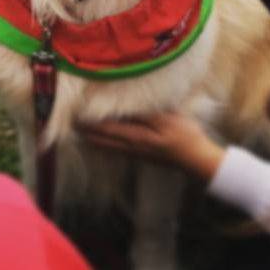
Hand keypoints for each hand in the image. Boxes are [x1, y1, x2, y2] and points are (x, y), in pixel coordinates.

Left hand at [79, 112, 225, 181]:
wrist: (197, 160)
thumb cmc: (184, 136)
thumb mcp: (166, 119)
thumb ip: (144, 114)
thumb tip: (123, 110)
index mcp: (138, 137)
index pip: (108, 129)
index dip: (91, 123)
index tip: (76, 116)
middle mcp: (134, 147)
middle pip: (105, 140)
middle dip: (88, 133)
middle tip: (73, 126)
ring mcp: (138, 154)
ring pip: (110, 147)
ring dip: (95, 141)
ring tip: (82, 135)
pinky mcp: (144, 156)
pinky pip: (118, 151)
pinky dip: (107, 146)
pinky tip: (105, 145)